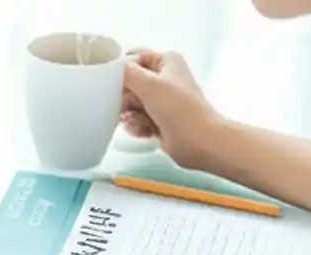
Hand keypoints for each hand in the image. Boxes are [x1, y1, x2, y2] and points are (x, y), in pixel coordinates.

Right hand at [122, 50, 220, 165]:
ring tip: (136, 121)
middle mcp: (164, 78)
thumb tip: (111, 68)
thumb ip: (126, 72)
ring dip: (129, 113)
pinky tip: (144, 131)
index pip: (134, 57)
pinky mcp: (158, 121)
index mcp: (166, 61)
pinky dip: (136, 125)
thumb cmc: (177, 108)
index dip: (121, 69)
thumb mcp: (149, 84)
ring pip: (131, 103)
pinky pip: (137, 119)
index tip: (112, 82)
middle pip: (129, 82)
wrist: (199, 142)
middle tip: (125, 106)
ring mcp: (161, 101)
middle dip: (123, 96)